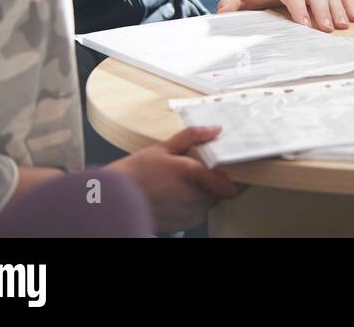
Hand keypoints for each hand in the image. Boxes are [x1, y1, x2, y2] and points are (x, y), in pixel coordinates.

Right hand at [107, 126, 242, 232]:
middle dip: (218, 181)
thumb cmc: (135, 173)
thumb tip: (215, 129)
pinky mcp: (181, 224)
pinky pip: (197, 213)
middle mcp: (193, 197)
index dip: (240, 178)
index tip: (242, 169)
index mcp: (192, 175)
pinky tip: (178, 194)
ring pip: (209, 202)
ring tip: (185, 181)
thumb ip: (193, 136)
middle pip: (221, 192)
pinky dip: (194, 203)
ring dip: (206, 192)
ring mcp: (187, 214)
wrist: (112, 200)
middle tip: (205, 170)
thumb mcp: (163, 147)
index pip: (230, 184)